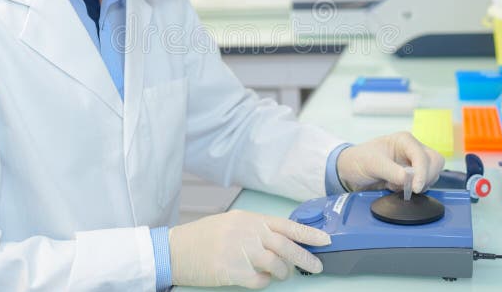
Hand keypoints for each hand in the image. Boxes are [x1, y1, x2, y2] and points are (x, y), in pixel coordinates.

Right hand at [168, 209, 329, 288]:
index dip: (309, 233)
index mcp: (249, 219)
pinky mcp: (232, 271)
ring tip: (282, 275)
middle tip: (316, 267)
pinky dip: (264, 282)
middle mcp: (247, 232)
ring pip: (276, 265)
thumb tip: (282, 241)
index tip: (325, 241)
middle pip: (286, 246)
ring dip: (283, 273)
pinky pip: (260, 280)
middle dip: (305, 258)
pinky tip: (260, 279)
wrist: (176, 250)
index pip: (287, 225)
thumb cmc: (204, 237)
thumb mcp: (232, 223)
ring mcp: (240, 252)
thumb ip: (257, 229)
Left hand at [336, 131, 443, 192]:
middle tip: (411, 188)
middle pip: (435, 162)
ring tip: (395, 185)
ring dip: (419, 184)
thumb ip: (391, 171)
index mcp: (404, 140)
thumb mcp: (372, 164)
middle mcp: (412, 150)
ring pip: (432, 174)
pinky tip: (396, 187)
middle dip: (426, 177)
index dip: (422, 172)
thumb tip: (409, 179)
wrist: (351, 171)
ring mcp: (414, 163)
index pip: (422, 155)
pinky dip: (414, 189)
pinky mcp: (412, 176)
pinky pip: (424, 183)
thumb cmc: (359, 160)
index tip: (416, 188)